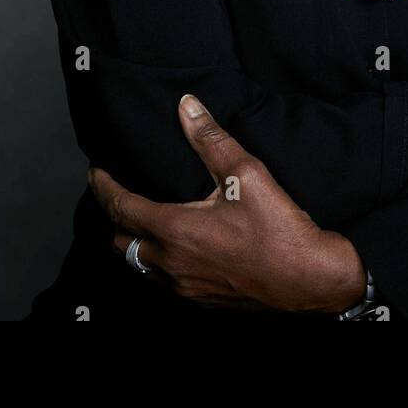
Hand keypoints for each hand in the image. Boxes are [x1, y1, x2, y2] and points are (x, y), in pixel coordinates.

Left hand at [88, 95, 366, 313]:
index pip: (120, 207)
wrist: (310, 280)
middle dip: (112, 216)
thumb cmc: (279, 230)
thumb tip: (187, 107)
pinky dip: (156, 260)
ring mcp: (185, 286)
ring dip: (133, 241)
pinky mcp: (202, 299)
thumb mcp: (247, 174)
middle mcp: (172, 263)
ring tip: (141, 218)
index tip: (96, 172)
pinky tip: (175, 246)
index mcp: (175, 231)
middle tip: (116, 193)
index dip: (103, 187)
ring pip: (139, 265)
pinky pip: (163, 281)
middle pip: (120, 241)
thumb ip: (212, 139)